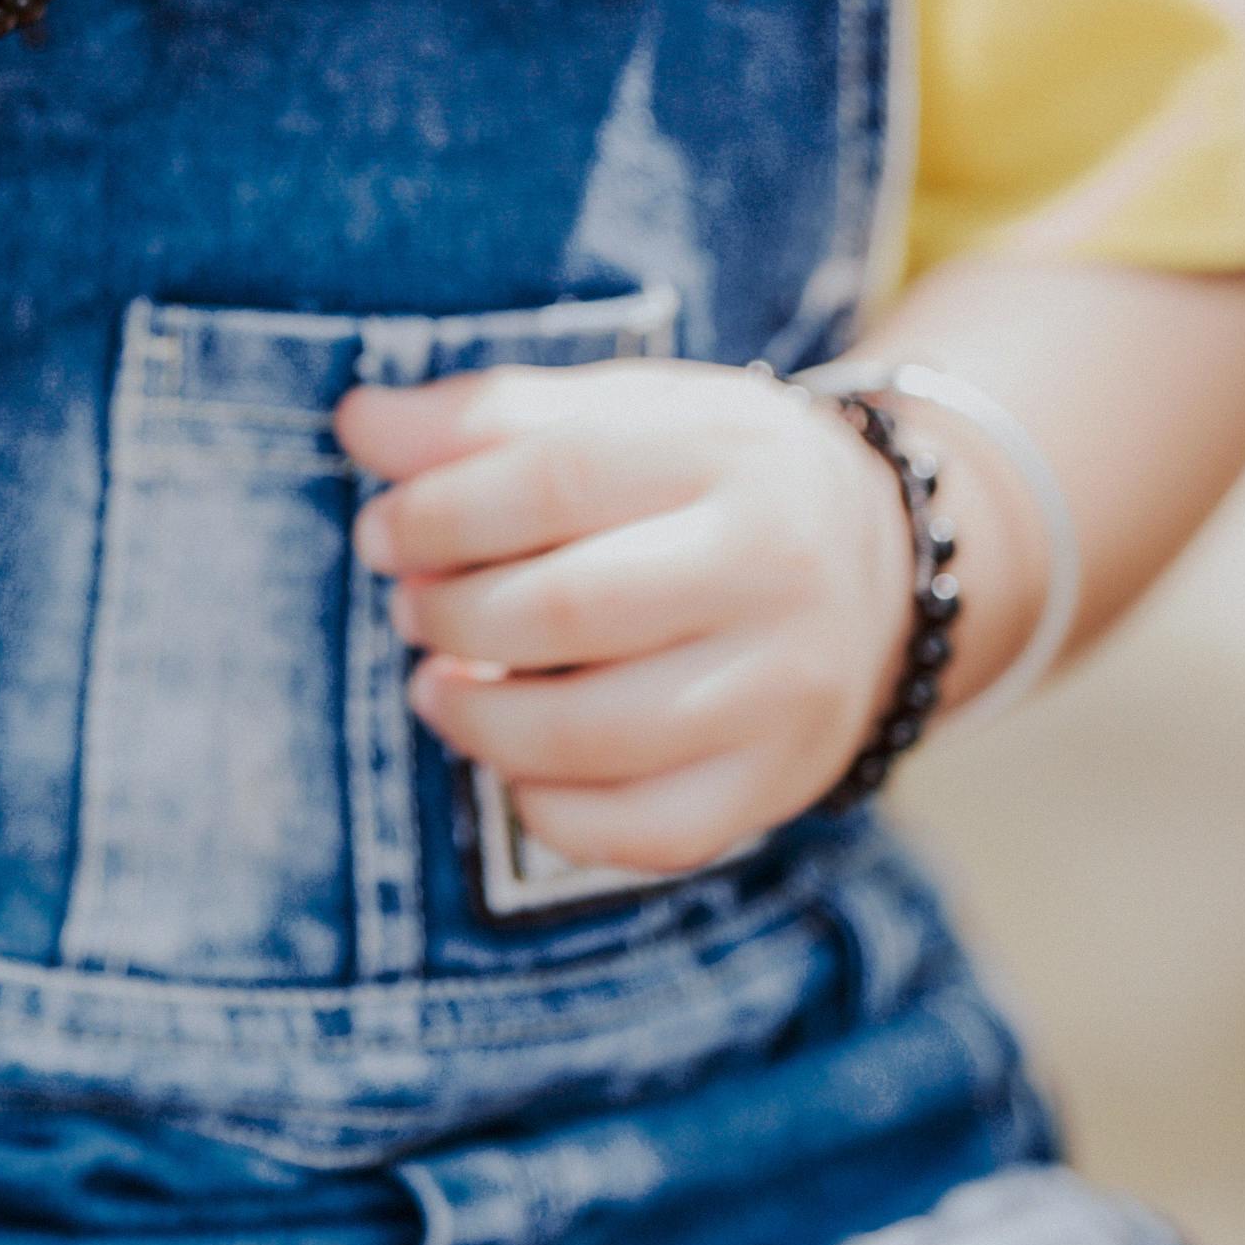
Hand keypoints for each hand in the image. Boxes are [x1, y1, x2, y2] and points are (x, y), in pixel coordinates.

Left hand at [339, 360, 915, 880]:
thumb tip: (358, 423)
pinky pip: (640, 832)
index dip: (440, 513)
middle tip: (409, 608)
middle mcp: (773, 573)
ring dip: (478, 720)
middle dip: (450, 615)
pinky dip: (548, 809)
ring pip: (593, 736)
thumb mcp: (629, 412)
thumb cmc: (715, 480)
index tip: (383, 532)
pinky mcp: (778, 785)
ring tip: (436, 686)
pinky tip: (514, 761)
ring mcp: (783, 691)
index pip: (555, 479)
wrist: (886, 567)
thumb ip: (494, 416)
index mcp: (730, 455)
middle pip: (567, 610)